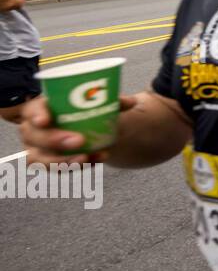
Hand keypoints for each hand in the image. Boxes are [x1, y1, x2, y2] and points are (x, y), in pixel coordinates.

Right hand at [20, 94, 138, 165]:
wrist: (83, 128)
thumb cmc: (81, 110)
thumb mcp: (92, 103)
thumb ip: (110, 101)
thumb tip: (131, 102)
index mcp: (40, 108)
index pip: (33, 109)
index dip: (36, 115)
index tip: (45, 120)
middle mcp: (33, 129)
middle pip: (35, 136)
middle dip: (54, 140)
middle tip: (79, 140)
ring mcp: (37, 149)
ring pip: (41, 159)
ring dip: (63, 160)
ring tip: (86, 157)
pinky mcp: (47, 163)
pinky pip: (57, 169)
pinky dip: (76, 167)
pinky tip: (94, 161)